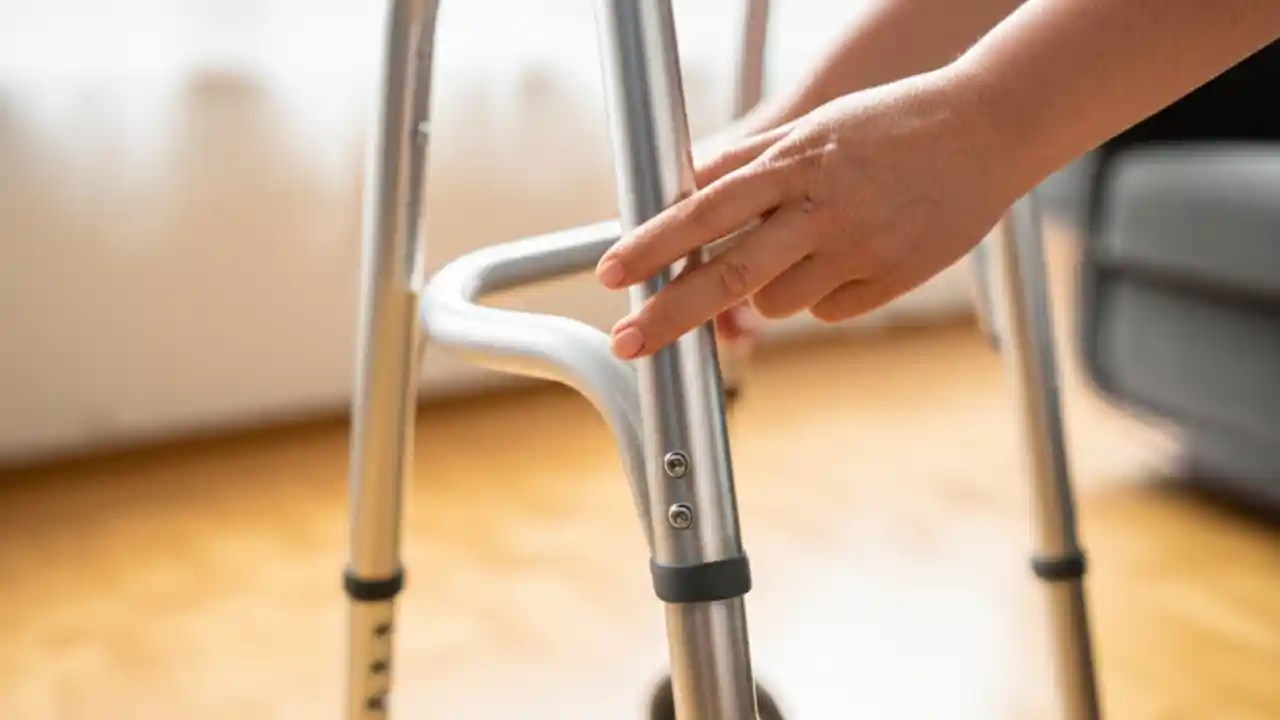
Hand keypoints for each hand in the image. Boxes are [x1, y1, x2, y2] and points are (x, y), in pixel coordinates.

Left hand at [595, 68, 1017, 359]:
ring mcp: (858, 250)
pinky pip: (827, 311)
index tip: (610, 273)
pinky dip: (825, 294)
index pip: (706, 211)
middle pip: (728, 275)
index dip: (653, 245)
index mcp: (793, 164)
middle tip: (626, 342)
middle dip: (669, 314)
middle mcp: (820, 210)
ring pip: (777, 303)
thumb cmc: (888, 126)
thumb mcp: (811, 130)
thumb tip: (680, 190)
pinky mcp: (890, 282)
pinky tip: (858, 254)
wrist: (986, 129)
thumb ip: (746, 163)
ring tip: (813, 244)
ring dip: (771, 290)